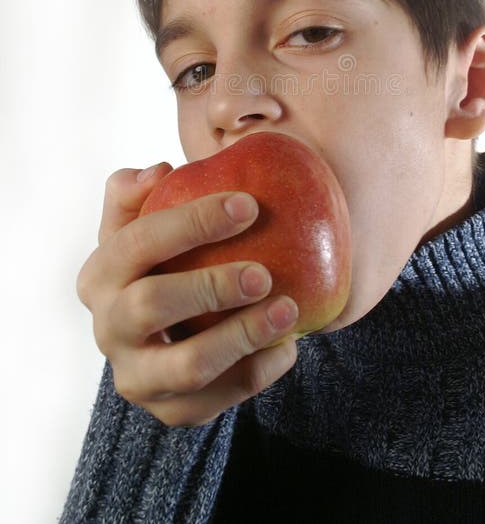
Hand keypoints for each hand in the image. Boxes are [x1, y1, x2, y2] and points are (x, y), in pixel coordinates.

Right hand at [76, 164, 298, 426]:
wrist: (169, 328)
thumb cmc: (163, 258)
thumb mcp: (142, 219)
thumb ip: (138, 190)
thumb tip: (157, 172)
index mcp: (99, 275)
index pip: (138, 241)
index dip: (192, 221)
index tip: (248, 204)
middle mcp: (108, 329)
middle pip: (150, 306)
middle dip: (210, 286)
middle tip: (263, 272)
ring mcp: (137, 376)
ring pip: (186, 366)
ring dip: (241, 337)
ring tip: (287, 311)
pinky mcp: (171, 410)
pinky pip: (218, 399)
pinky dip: (258, 372)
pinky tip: (287, 344)